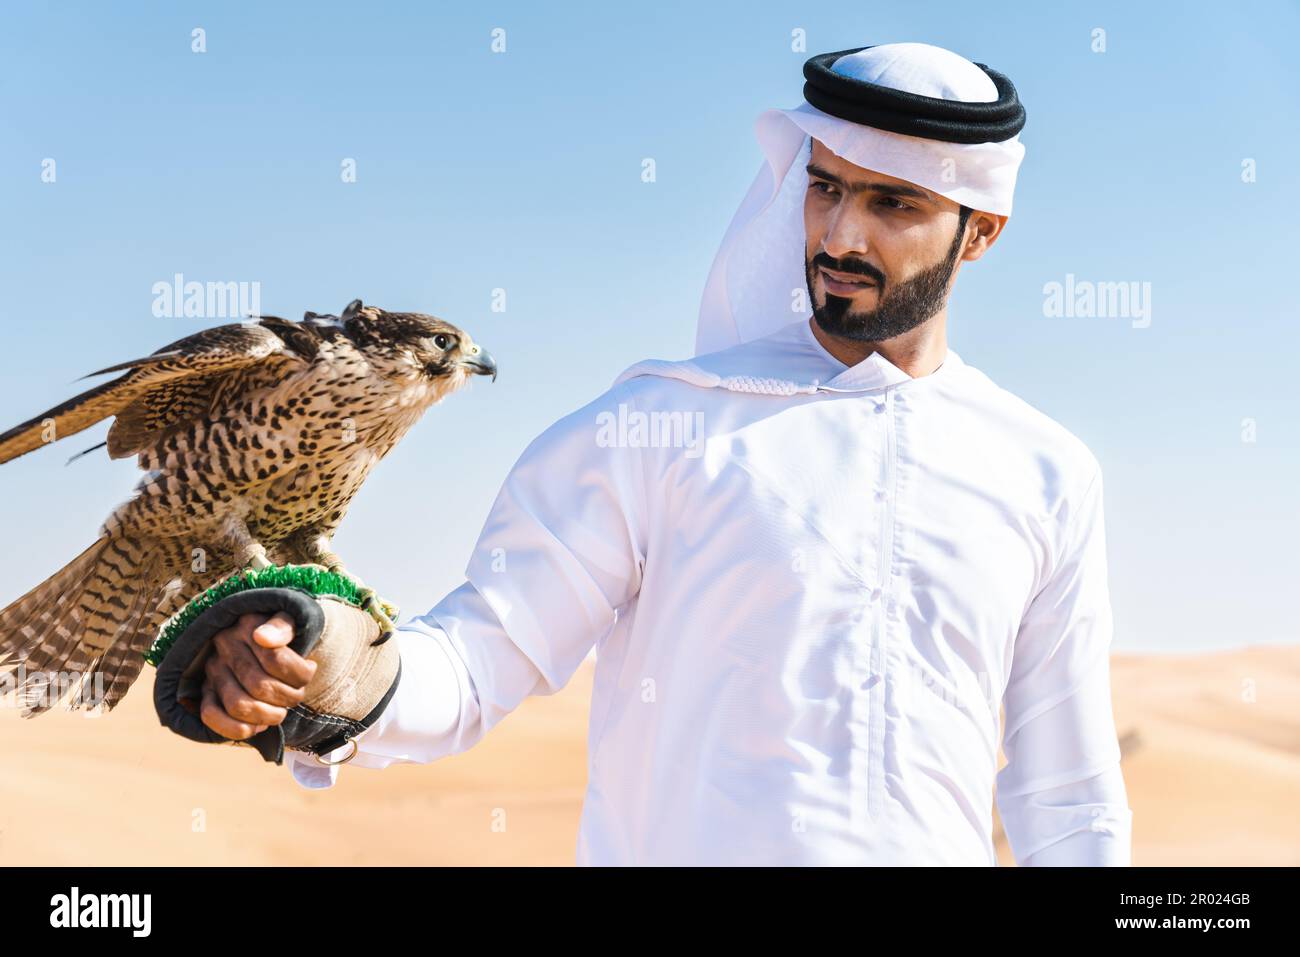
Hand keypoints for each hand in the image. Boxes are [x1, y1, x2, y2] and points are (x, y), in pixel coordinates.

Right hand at [197, 611, 318, 740]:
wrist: (267, 642)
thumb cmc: (285, 636)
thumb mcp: (292, 623)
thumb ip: (284, 626)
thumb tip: (262, 637)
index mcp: (248, 625)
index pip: (276, 659)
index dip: (300, 675)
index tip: (309, 671)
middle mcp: (225, 645)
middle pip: (260, 686)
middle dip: (288, 698)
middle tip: (296, 695)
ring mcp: (213, 669)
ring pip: (238, 705)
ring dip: (269, 716)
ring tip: (281, 711)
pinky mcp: (205, 690)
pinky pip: (210, 716)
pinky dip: (239, 728)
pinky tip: (259, 725)